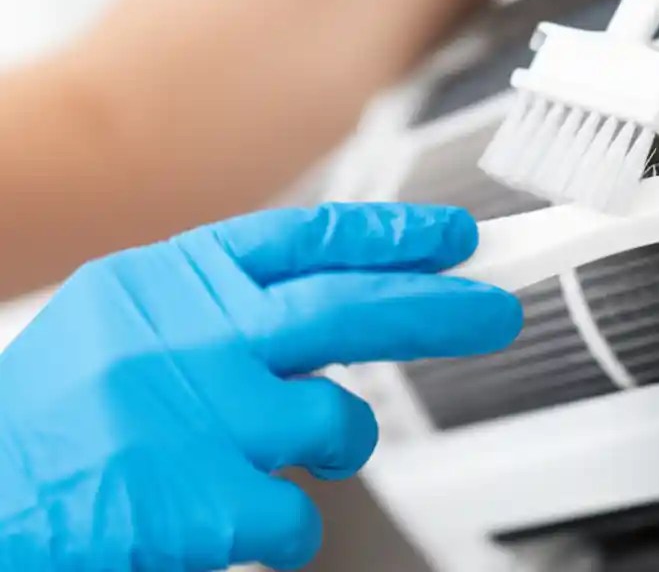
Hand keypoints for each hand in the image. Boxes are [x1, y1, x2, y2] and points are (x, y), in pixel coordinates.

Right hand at [0, 204, 520, 570]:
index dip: (394, 235)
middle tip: (498, 309)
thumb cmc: (55, 420)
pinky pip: (298, 518)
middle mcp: (191, 338)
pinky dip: (279, 528)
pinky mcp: (206, 502)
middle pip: (350, 307)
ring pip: (334, 424)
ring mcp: (201, 417)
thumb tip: (337, 294)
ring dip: (330, 443)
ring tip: (272, 455)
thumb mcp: (126, 323)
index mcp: (171, 283)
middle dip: (441, 308)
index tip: (456, 236)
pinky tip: (226, 522)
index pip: (308, 240)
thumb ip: (222, 305)